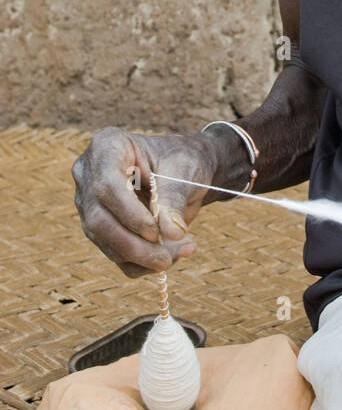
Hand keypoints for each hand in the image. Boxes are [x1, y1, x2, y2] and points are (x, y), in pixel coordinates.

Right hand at [71, 127, 219, 277]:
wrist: (185, 171)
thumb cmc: (183, 160)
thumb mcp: (185, 170)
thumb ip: (174, 197)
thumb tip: (172, 233)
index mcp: (106, 146)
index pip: (106, 186)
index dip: (129, 214)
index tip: (156, 232)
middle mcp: (89, 175)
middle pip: (99, 219)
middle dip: (133, 245)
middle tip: (167, 259)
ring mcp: (90, 203)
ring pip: (104, 241)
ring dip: (142, 256)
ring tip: (183, 251)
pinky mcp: (100, 228)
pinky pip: (114, 253)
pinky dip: (142, 263)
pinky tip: (171, 257)